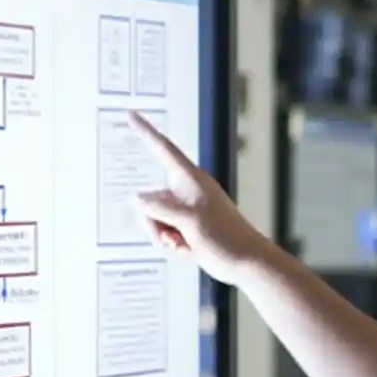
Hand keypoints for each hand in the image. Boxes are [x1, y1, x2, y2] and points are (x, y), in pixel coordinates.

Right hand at [129, 111, 272, 284]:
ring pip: (155, 218)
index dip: (145, 131)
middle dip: (153, 221)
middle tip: (171, 236)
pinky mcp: (187, 227)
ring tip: (183, 244)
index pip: (163, 148)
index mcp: (191, 178)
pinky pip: (165, 232)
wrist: (245, 262)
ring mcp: (186, 209)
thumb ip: (159, 207)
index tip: (130, 114)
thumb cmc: (226, 237)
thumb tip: (136, 199)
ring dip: (163, 235)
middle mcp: (186, 190)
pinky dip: (172, 243)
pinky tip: (188, 249)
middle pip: (150, 198)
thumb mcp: (188, 220)